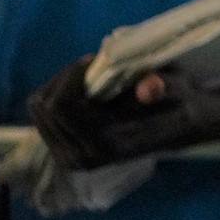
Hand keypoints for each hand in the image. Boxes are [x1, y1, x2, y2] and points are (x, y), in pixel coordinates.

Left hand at [27, 56, 219, 169]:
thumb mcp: (175, 87)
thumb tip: (149, 88)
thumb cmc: (176, 101)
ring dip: (59, 87)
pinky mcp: (65, 153)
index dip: (71, 76)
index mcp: (105, 144)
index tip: (92, 60)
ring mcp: (71, 158)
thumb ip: (160, 87)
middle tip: (89, 66)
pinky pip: (42, 118)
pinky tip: (80, 92)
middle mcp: (82, 157)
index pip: (62, 106)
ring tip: (85, 78)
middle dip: (63, 79)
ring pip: (38, 111)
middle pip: (44, 107)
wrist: (181, 128)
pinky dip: (57, 98)